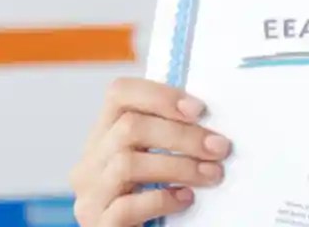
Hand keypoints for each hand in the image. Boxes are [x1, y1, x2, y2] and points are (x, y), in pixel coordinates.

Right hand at [69, 78, 231, 226]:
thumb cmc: (149, 201)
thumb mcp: (152, 163)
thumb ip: (164, 138)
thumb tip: (209, 121)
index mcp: (103, 136)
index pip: (119, 93)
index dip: (159, 95)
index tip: (198, 109)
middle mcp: (90, 161)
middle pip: (129, 127)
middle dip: (181, 135)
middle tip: (218, 147)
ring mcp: (90, 194)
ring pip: (127, 163)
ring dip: (179, 166)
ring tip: (211, 175)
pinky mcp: (99, 224)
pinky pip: (127, 206)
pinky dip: (162, 199)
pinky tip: (185, 199)